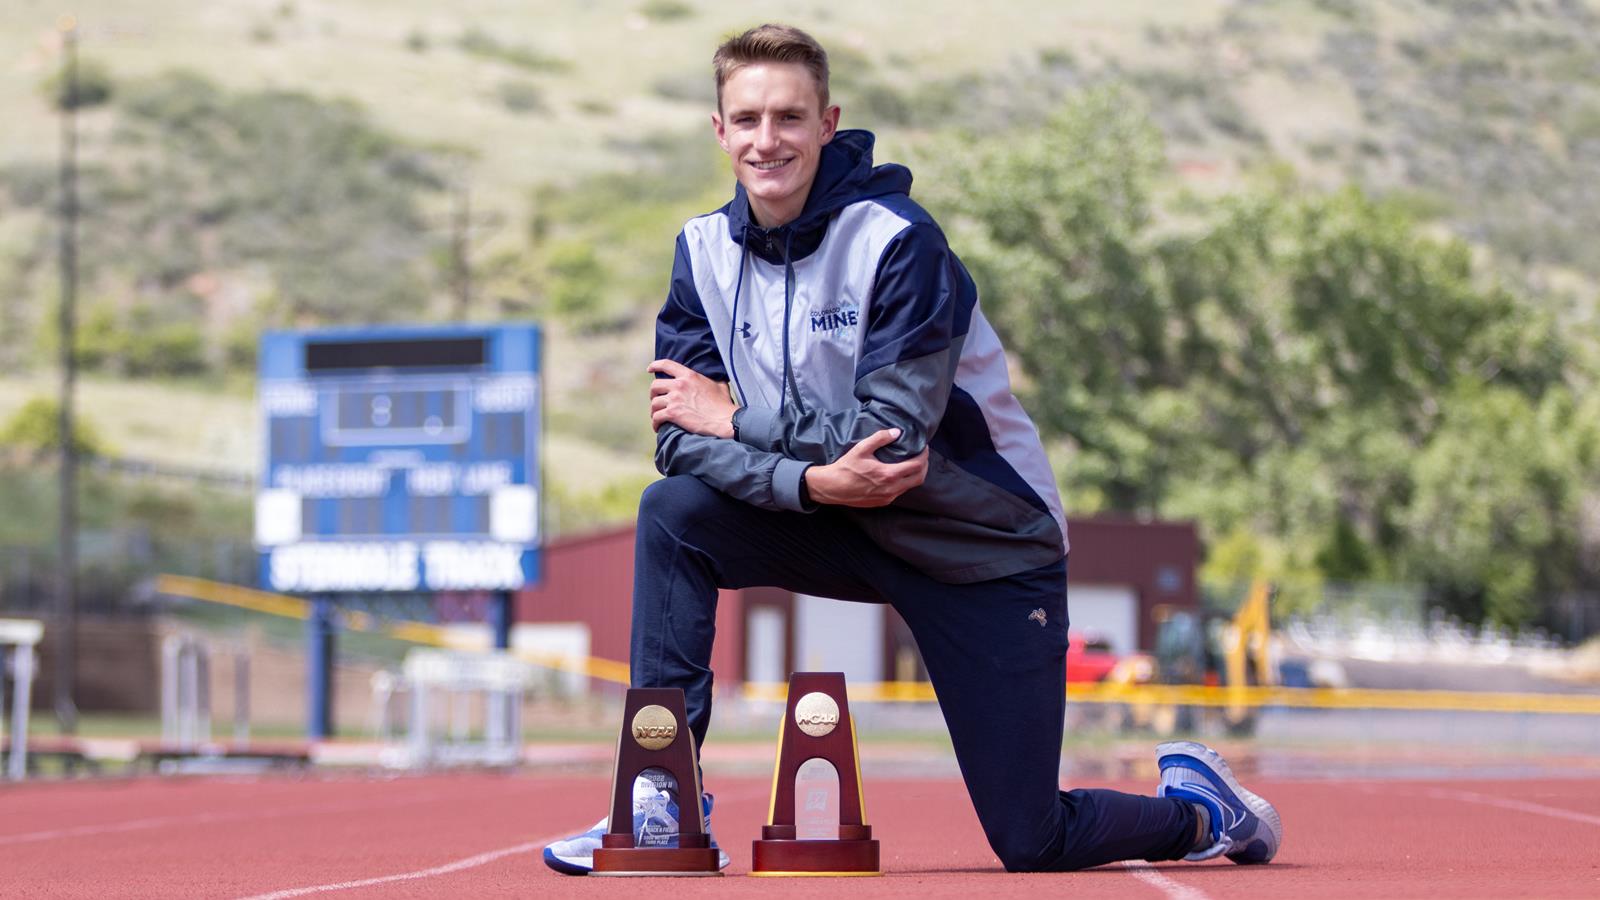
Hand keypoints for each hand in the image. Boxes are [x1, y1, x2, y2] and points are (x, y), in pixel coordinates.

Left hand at [647, 359, 736, 437]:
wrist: (724, 420)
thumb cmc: (724, 405)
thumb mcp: (720, 386)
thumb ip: (714, 380)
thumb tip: (718, 378)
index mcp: (689, 376)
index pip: (666, 365)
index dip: (655, 366)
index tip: (650, 369)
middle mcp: (679, 385)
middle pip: (655, 386)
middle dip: (654, 394)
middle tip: (657, 401)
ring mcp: (675, 399)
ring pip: (654, 403)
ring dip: (654, 411)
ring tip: (658, 417)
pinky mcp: (673, 413)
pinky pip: (656, 417)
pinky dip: (655, 423)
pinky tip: (658, 427)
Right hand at [804, 428, 928, 507]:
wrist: (833, 488)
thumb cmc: (846, 468)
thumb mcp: (861, 448)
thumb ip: (880, 438)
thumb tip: (896, 432)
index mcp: (888, 475)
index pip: (917, 465)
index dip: (924, 455)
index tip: (924, 447)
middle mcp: (892, 489)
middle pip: (919, 478)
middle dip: (924, 466)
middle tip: (922, 455)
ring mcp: (888, 497)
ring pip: (910, 486)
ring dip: (915, 475)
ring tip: (912, 463)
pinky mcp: (883, 502)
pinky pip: (900, 492)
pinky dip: (905, 482)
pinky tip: (898, 474)